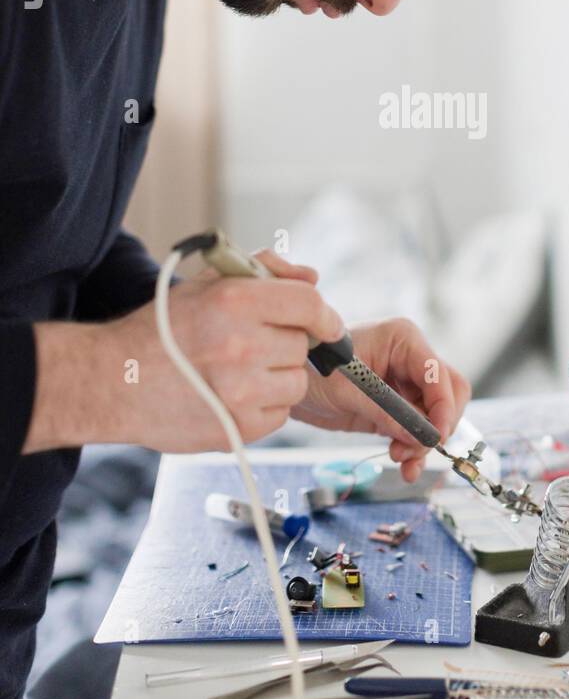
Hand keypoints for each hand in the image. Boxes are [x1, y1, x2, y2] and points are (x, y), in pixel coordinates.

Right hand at [27, 251, 343, 453]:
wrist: (114, 382)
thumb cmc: (163, 330)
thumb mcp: (208, 284)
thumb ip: (265, 271)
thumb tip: (313, 278)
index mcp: (234, 300)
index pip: (308, 304)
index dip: (323, 314)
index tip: (324, 324)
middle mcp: (241, 344)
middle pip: (302, 344)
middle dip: (285, 344)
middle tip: (251, 347)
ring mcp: (242, 390)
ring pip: (297, 381)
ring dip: (278, 377)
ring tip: (238, 373)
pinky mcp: (240, 428)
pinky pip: (281, 414)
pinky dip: (265, 406)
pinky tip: (232, 397)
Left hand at [292, 316, 471, 481]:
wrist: (291, 383)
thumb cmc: (313, 368)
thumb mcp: (347, 390)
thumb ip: (384, 412)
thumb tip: (419, 437)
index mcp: (403, 340)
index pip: (439, 375)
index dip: (444, 407)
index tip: (436, 437)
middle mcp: (411, 359)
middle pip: (449, 395)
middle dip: (437, 426)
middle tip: (416, 449)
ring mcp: (406, 384)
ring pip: (436, 417)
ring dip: (424, 443)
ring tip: (400, 458)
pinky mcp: (398, 408)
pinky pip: (418, 430)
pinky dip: (415, 450)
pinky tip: (406, 467)